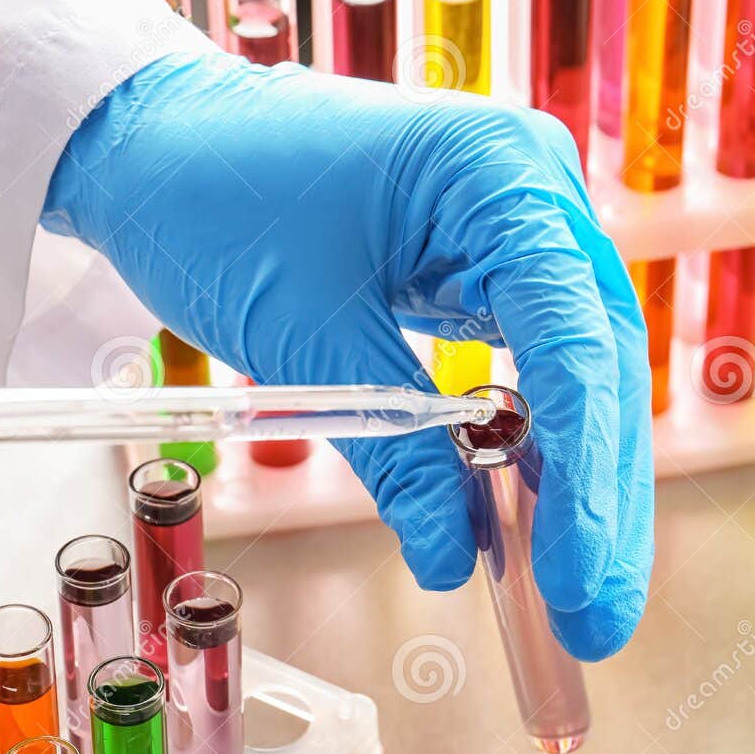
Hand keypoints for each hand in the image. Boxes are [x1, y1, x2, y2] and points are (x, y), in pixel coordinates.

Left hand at [43, 52, 651, 659]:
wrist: (152, 136)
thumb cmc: (214, 195)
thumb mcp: (304, 338)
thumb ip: (398, 453)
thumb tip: (453, 559)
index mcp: (502, 177)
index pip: (577, 343)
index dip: (585, 473)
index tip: (575, 574)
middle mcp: (534, 194)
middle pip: (602, 368)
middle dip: (602, 502)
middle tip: (597, 618)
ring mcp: (519, 227)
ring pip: (581, 378)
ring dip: (582, 488)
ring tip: (582, 598)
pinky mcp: (489, 264)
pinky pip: (536, 368)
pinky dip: (536, 449)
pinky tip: (540, 526)